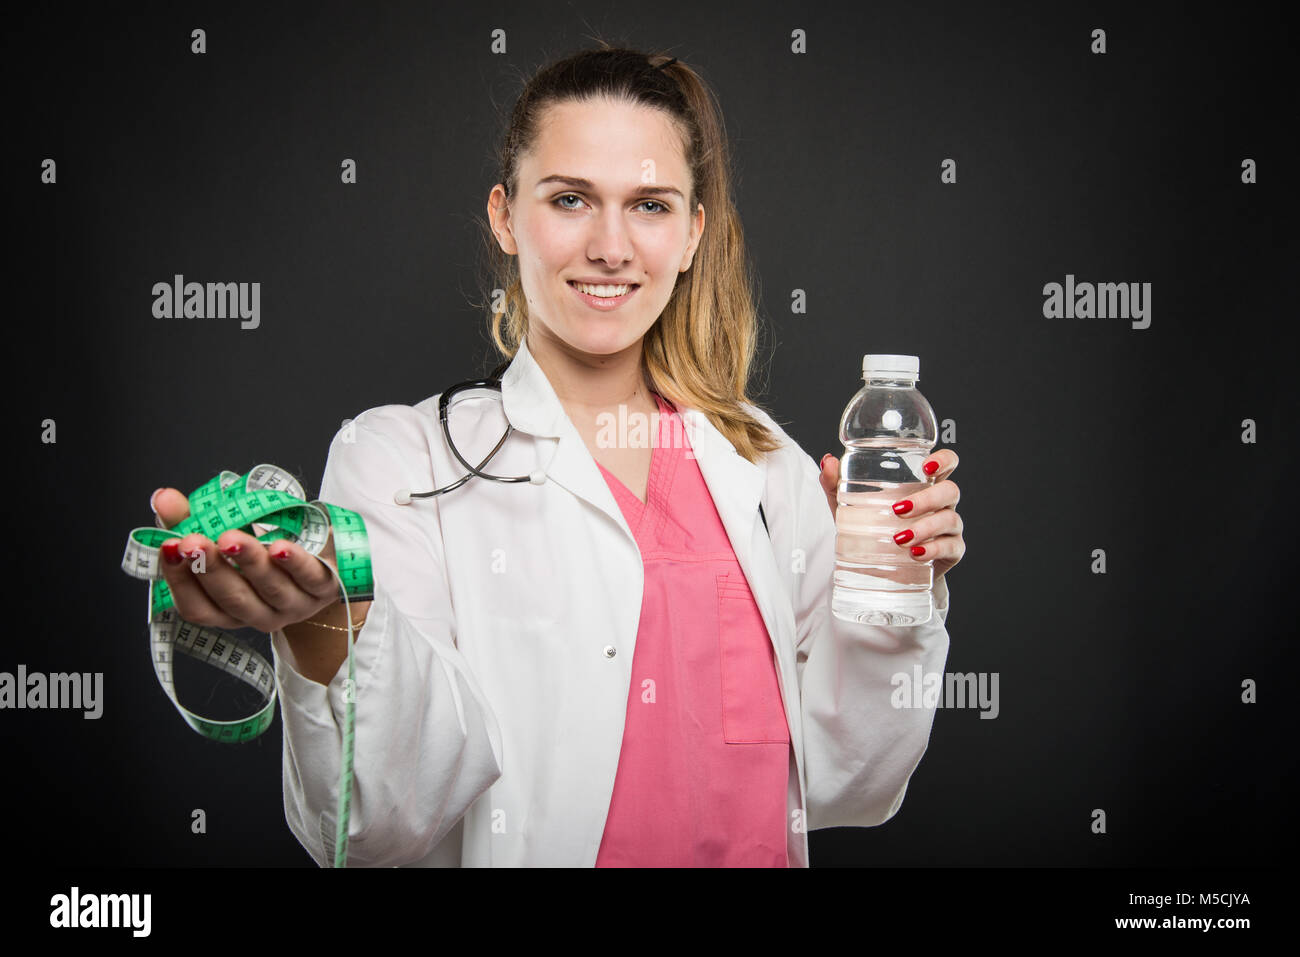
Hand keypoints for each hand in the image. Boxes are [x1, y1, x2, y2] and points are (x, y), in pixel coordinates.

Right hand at [149, 486, 343, 632]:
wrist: (324, 559)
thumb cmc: (264, 550)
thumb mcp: (223, 535)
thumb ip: (190, 520)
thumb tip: (162, 498)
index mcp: (229, 610)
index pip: (198, 608)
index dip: (180, 581)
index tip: (169, 546)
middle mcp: (260, 614)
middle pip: (233, 600)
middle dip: (211, 569)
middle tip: (193, 541)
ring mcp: (295, 604)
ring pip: (270, 588)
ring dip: (249, 562)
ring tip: (232, 539)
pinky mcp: (325, 587)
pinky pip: (310, 576)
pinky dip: (294, 562)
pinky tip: (280, 547)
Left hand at [818, 450, 964, 582]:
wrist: (883, 571)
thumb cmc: (873, 530)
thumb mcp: (851, 508)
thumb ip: (836, 484)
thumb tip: (828, 462)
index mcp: (923, 485)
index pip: (947, 464)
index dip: (943, 461)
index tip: (926, 467)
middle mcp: (941, 504)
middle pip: (950, 490)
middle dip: (927, 498)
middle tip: (898, 509)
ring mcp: (949, 528)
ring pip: (950, 519)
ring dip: (926, 527)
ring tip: (899, 538)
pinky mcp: (951, 552)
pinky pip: (951, 547)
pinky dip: (934, 549)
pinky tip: (916, 553)